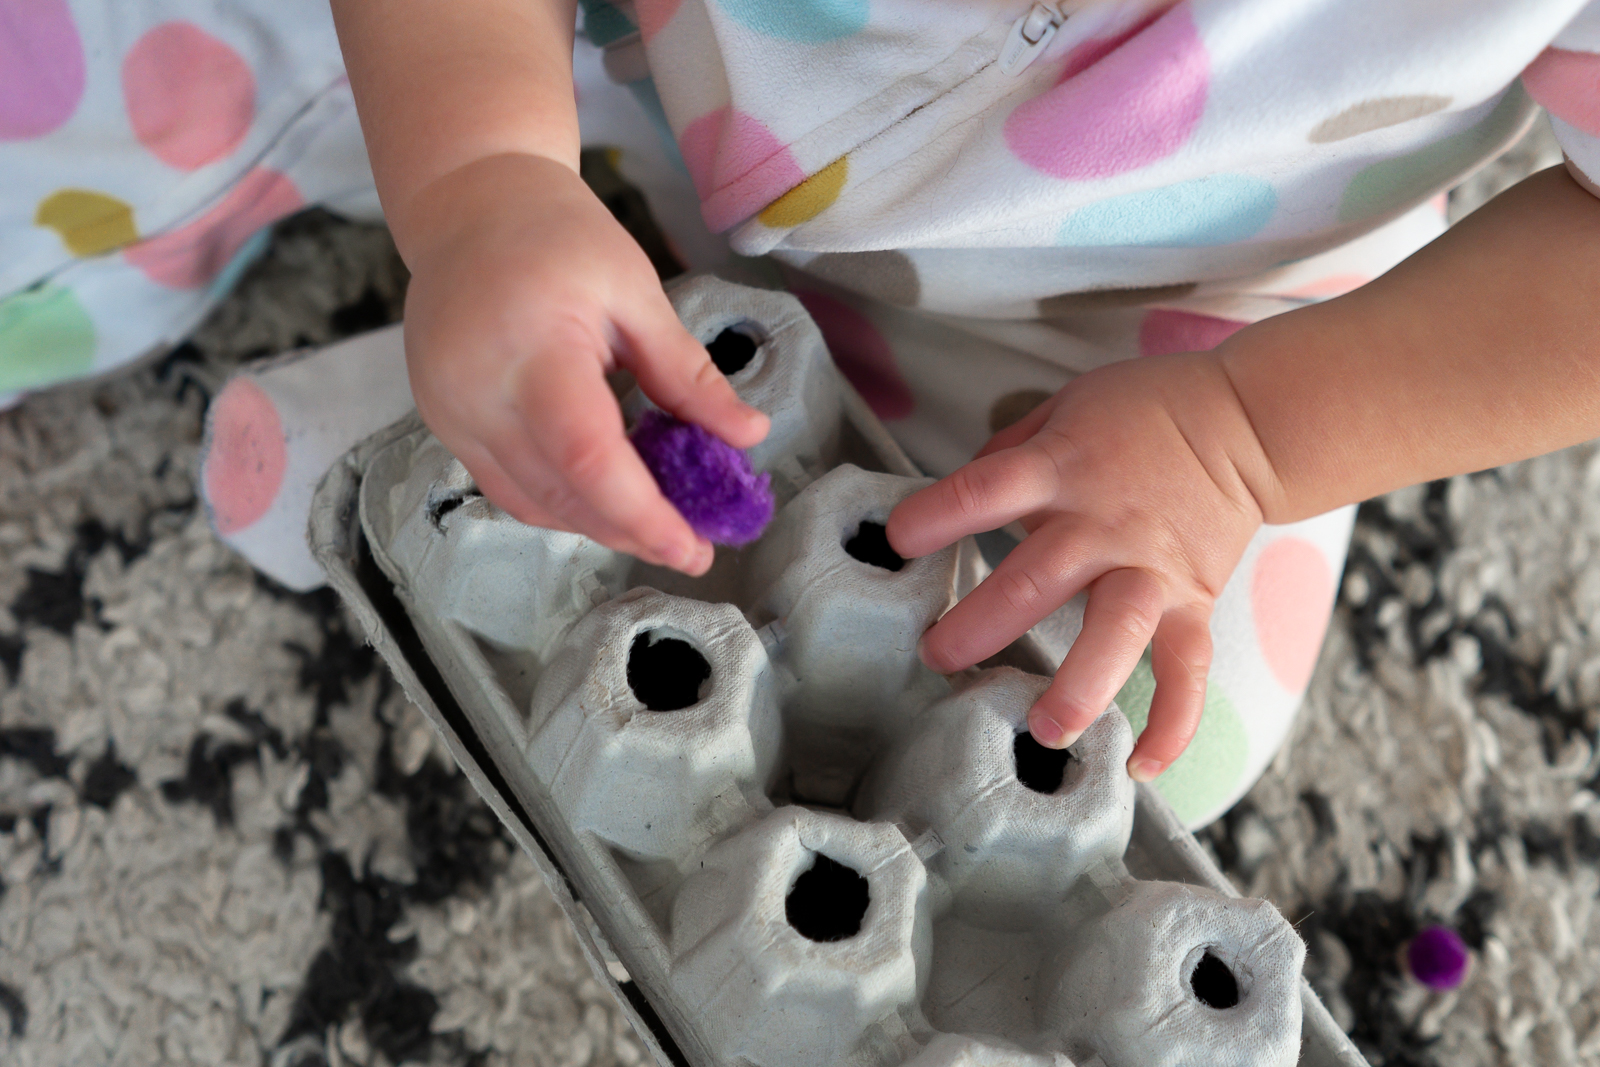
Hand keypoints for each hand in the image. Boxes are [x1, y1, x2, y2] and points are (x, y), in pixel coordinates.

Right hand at [400, 154, 768, 573]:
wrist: (469, 206)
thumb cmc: (557, 237)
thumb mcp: (637, 292)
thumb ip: (688, 373)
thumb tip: (748, 436)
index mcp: (532, 348)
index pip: (588, 457)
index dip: (644, 515)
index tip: (695, 548)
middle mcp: (479, 392)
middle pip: (561, 494)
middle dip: (632, 531)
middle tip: (693, 546)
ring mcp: (451, 413)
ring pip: (531, 502)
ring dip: (598, 525)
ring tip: (656, 524)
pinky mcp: (443, 423)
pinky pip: (506, 486)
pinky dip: (561, 502)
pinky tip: (605, 498)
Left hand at [885, 351, 1274, 780]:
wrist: (1248, 422)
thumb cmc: (1145, 411)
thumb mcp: (1066, 406)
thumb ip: (1010, 453)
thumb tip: (957, 494)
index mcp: (1062, 469)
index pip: (987, 490)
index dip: (939, 514)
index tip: (898, 539)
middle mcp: (1103, 525)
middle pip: (1035, 580)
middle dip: (980, 625)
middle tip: (937, 658)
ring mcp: (1151, 569)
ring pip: (1116, 634)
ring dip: (1080, 687)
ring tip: (1045, 732)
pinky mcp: (1195, 602)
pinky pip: (1188, 670)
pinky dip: (1174, 721)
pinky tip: (1143, 766)